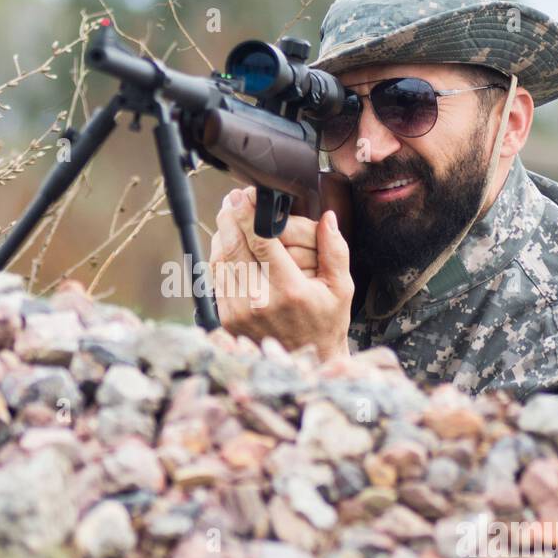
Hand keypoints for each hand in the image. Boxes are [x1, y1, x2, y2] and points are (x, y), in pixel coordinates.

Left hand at [208, 186, 353, 361]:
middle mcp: (260, 301)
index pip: (261, 241)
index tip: (246, 195)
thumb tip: (328, 218)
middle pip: (234, 247)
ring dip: (221, 234)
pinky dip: (218, 257)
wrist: (305, 362)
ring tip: (228, 215)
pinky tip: (226, 243)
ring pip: (221, 261)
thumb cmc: (326, 322)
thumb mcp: (341, 288)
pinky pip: (217, 279)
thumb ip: (335, 251)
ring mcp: (239, 312)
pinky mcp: (227, 319)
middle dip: (230, 217)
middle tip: (232, 198)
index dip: (249, 213)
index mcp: (290, 290)